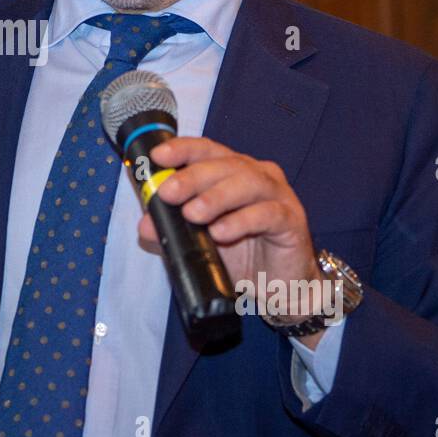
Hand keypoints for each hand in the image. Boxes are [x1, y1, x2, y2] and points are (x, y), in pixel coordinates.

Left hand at [136, 137, 324, 344]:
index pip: (207, 150)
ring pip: (248, 183)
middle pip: (225, 164)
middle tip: (169, 193)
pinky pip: (268, 214)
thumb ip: (172, 231)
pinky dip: (242, 221)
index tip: (159, 157)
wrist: (278, 286)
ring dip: (216, 197)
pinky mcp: (292, 220)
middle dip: (193, 176)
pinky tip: (221, 232)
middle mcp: (257, 175)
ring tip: (193, 214)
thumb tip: (145, 225)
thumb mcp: (199, 242)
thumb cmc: (240, 254)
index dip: (183, 149)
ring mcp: (278, 195)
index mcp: (233, 171)